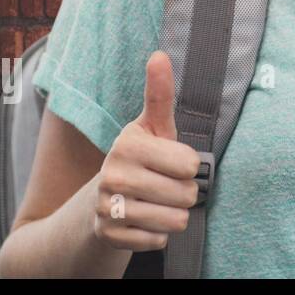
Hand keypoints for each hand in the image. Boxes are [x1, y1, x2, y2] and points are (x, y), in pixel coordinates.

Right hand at [92, 51, 201, 251]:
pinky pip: (158, 240)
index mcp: (128, 143)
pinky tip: (146, 221)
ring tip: (159, 202)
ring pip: (174, 219)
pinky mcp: (109, 235)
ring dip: (175, 214)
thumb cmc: (142, 156)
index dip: (190, 166)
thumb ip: (160, 94)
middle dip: (185, 192)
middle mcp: (113, 174)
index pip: (190, 164)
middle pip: (185, 194)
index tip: (175, 161)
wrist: (104, 199)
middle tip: (168, 185)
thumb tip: (159, 55)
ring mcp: (107, 207)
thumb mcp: (153, 126)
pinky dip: (159, 234)